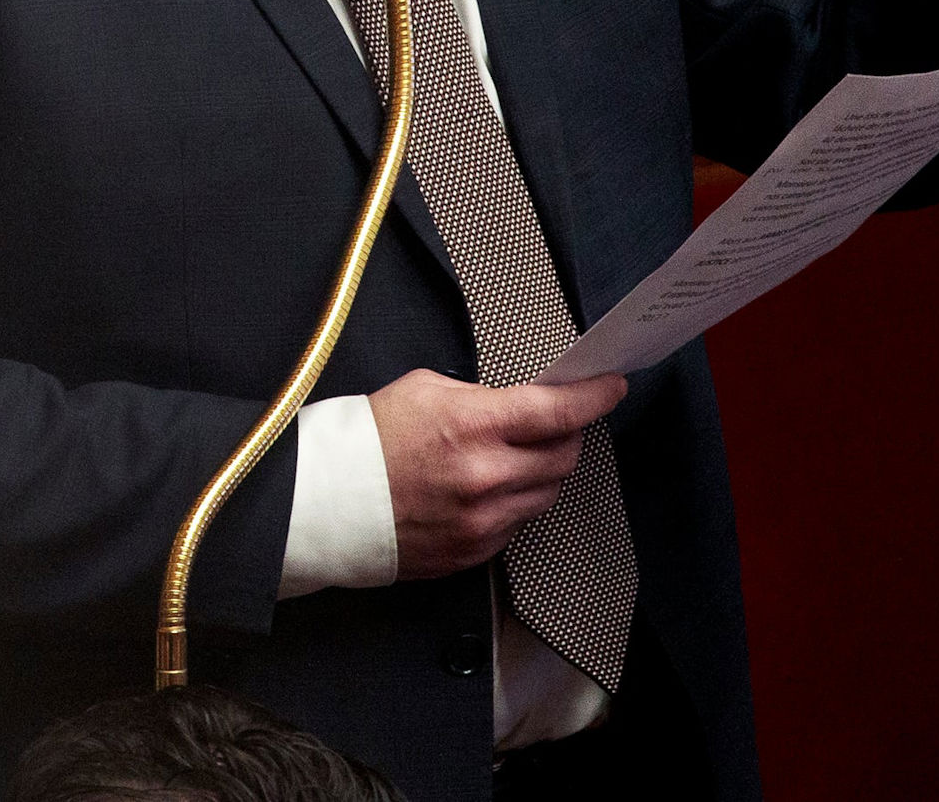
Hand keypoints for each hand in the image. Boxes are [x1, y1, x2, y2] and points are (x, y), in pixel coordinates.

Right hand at [367, 369, 626, 581]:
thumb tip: (520, 407)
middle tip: (548, 423)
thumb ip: (481, 399)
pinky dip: (513, 503)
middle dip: (565, 435)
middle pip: (562, 456)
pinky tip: (484, 489)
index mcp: (471, 426)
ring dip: (541, 472)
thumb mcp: (424, 390)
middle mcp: (484, 477)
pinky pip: (518, 524)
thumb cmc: (368, 439)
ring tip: (509, 458)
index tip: (611, 387)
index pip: (557, 412)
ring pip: (547, 494)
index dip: (593, 397)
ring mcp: (482, 521)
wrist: (327, 501)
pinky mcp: (474, 552)